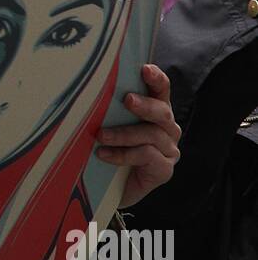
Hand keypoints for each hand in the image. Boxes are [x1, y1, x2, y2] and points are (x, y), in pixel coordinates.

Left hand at [97, 64, 180, 207]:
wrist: (111, 190)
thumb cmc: (111, 152)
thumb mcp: (110, 127)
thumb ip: (111, 111)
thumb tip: (90, 91)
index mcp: (156, 112)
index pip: (162, 90)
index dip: (156, 78)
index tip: (144, 69)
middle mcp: (168, 129)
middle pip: (162, 111)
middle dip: (144, 105)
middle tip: (127, 100)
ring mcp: (169, 150)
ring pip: (152, 134)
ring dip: (124, 134)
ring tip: (101, 136)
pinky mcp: (164, 169)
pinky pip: (147, 155)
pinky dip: (124, 154)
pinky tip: (104, 155)